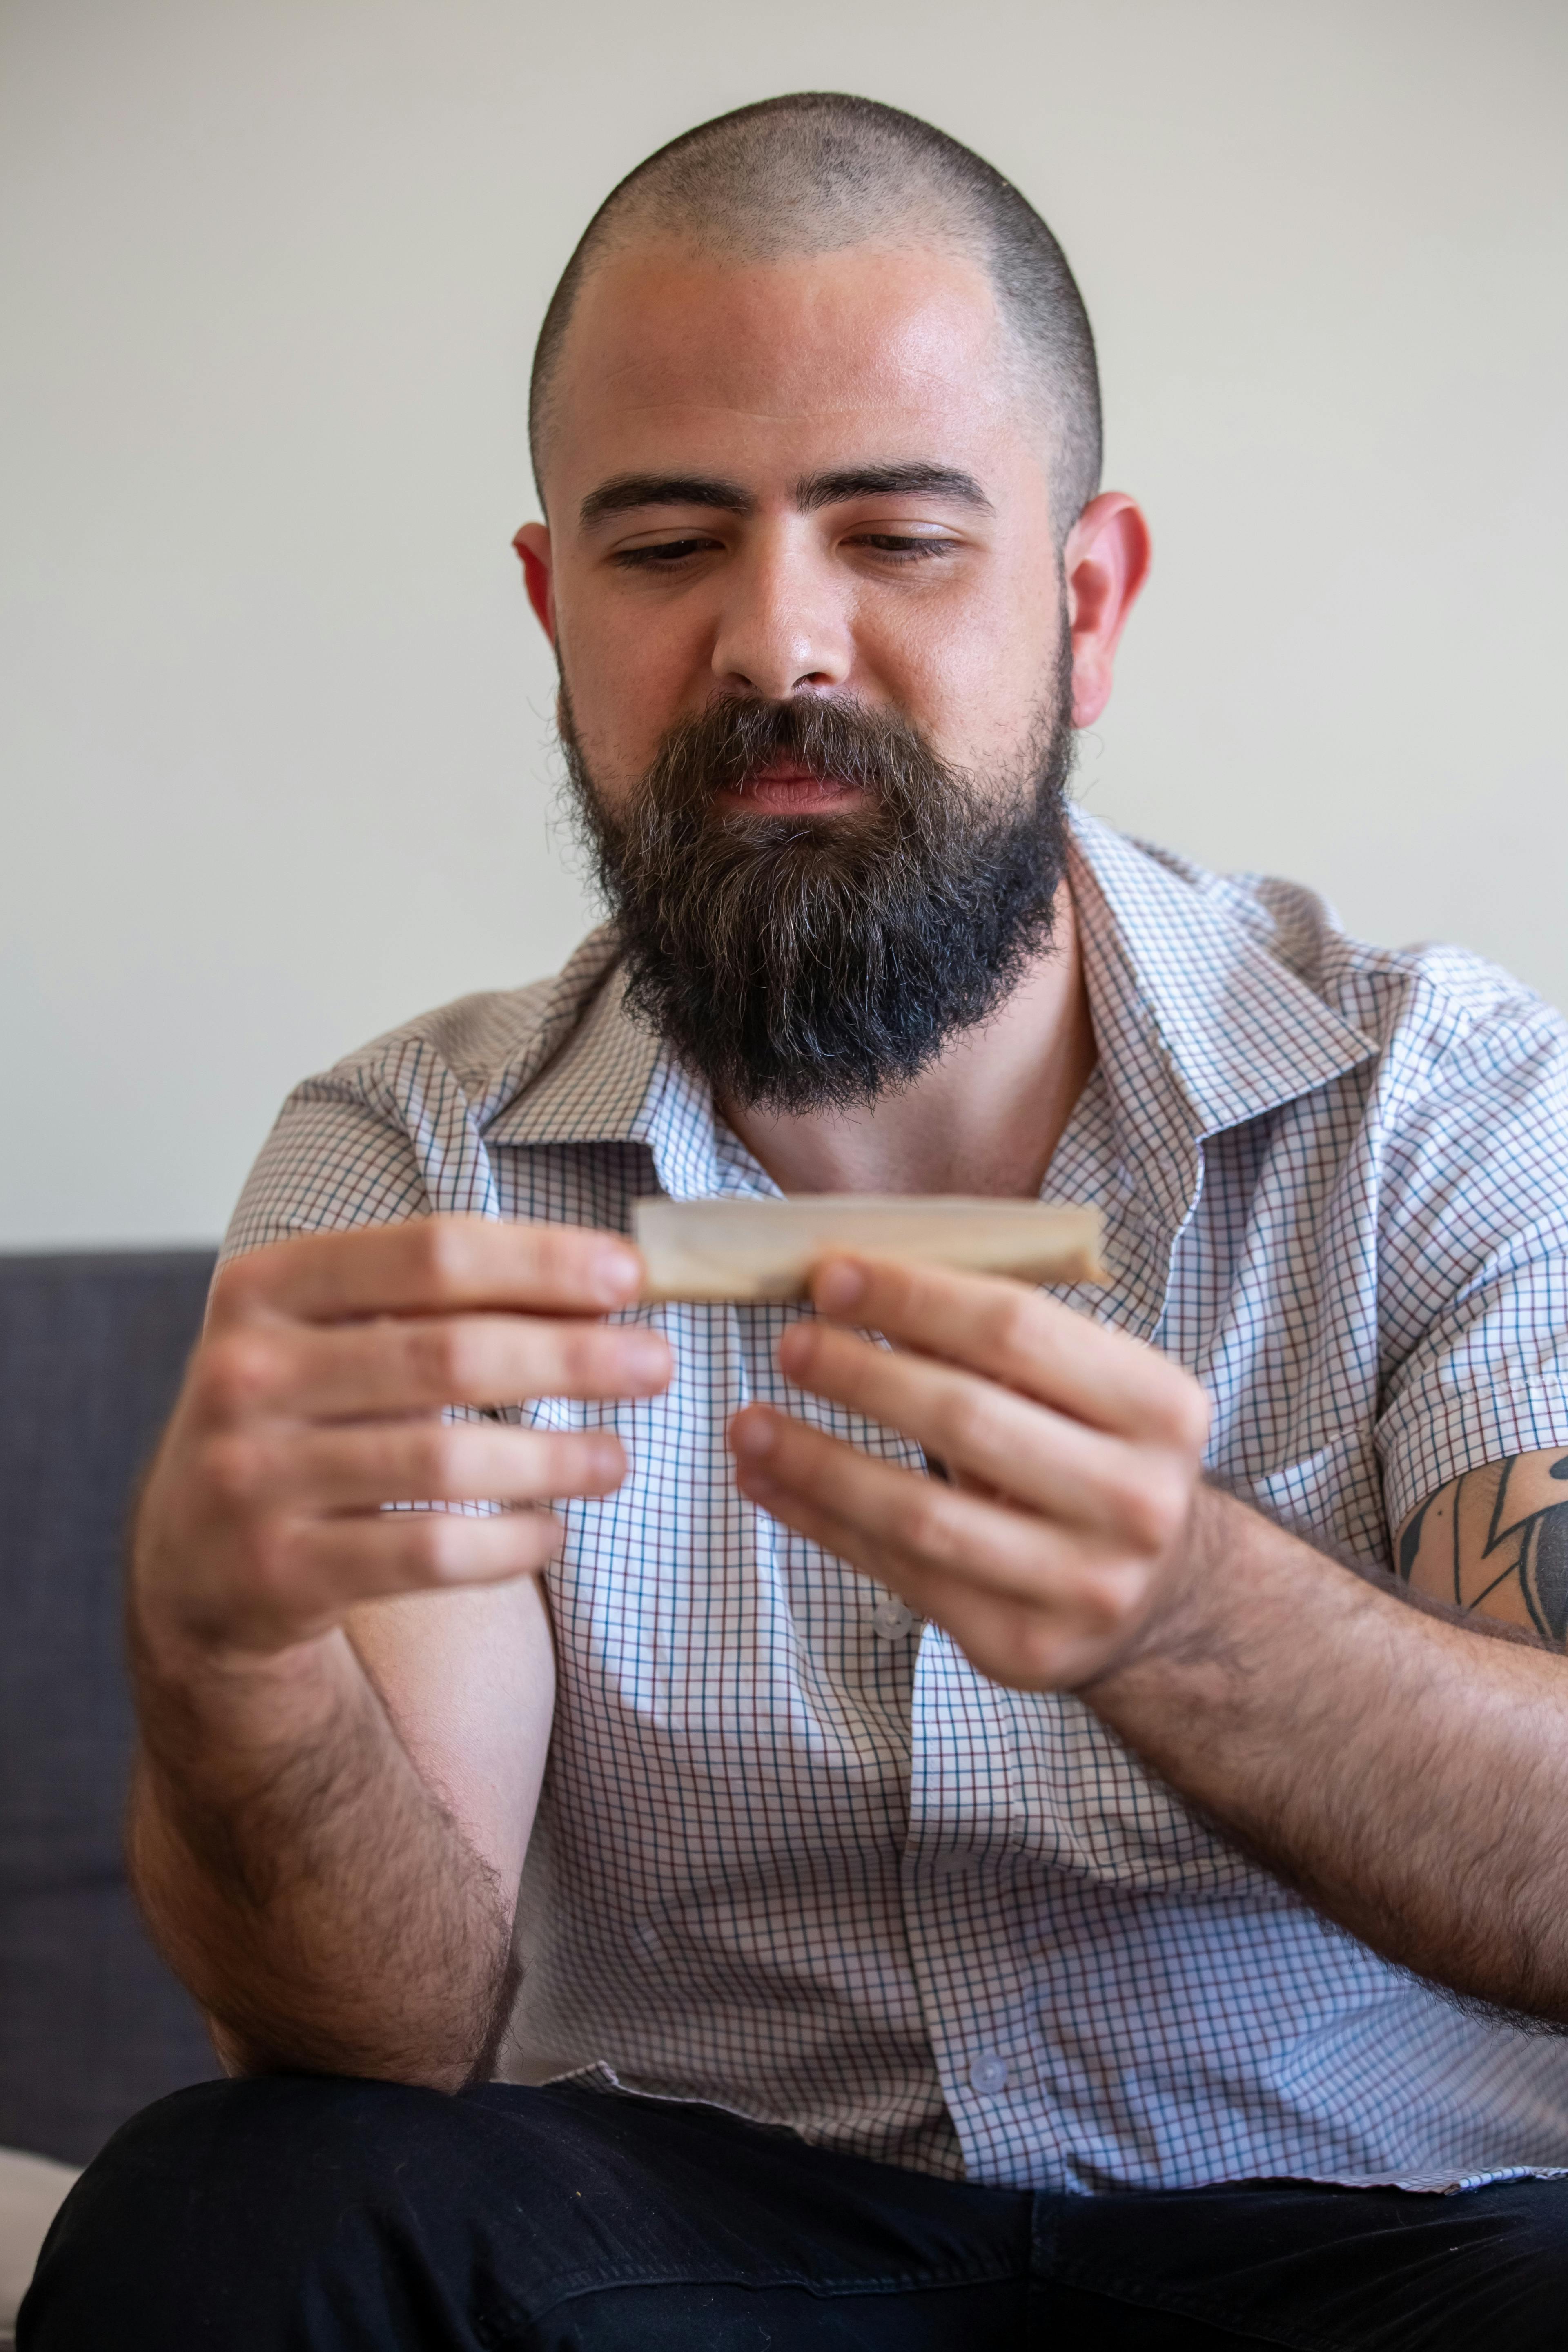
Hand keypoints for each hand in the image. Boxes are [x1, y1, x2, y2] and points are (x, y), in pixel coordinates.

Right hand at [133, 1216, 670, 1660]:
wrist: (191, 1565)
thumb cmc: (299, 1423)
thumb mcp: (331, 1338)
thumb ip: (436, 1303)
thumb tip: (605, 1279)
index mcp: (263, 1288)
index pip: (429, 1253)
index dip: (541, 1260)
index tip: (631, 1275)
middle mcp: (245, 1375)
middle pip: (450, 1353)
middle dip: (573, 1356)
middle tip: (656, 1363)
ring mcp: (252, 1478)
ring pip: (446, 1462)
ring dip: (556, 1458)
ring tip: (618, 1457)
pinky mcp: (279, 1574)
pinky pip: (430, 1556)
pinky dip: (511, 1544)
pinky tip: (553, 1532)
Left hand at [727, 1254, 1209, 1690]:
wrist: (1158, 1595)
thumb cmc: (1093, 1458)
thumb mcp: (1078, 1389)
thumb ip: (988, 1341)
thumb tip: (851, 1284)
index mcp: (1160, 1408)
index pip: (1016, 1329)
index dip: (914, 1297)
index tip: (832, 1276)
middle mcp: (1137, 1500)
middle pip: (966, 1418)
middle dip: (860, 1375)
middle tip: (788, 1345)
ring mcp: (1084, 1584)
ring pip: (920, 1514)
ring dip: (817, 1461)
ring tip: (746, 1424)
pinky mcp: (1023, 1646)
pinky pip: (900, 1574)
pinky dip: (821, 1523)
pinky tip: (766, 1484)